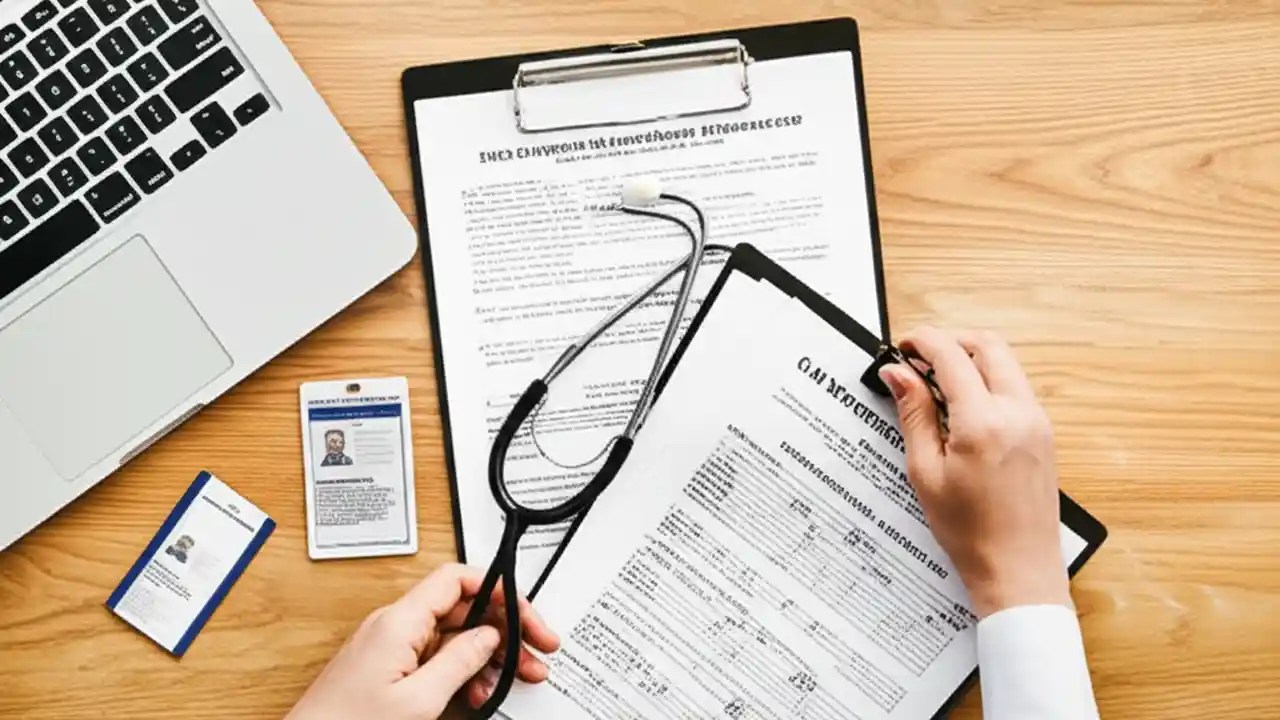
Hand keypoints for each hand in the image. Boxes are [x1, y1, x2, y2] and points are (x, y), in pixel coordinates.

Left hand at [286, 563, 559, 719]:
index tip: (525, 613)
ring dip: (488, 654)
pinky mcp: (388, 667)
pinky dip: (462, 670)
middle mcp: (394, 625)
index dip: (497, 589)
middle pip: (462, 608)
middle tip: (535, 649)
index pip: (457, 579)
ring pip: (453, 635)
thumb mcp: (418, 700)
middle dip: (503, 628)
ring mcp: (391, 646)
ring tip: (514, 677)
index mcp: (399, 621)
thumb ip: (458, 662)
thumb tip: (488, 636)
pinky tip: (477, 691)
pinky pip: (436, 656)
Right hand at [878, 328, 1068, 617]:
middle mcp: (1018, 414)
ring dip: (971, 359)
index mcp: (984, 423)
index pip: (951, 356)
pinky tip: (963, 405)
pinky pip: (1016, 387)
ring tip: (937, 382)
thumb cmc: (971, 532)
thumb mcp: (926, 471)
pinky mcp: (1045, 433)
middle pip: (987, 345)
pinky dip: (989, 381)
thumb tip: (898, 374)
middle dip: (951, 340)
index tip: (902, 347)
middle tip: (919, 355)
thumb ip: (914, 414)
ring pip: (1005, 363)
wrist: (1018, 569)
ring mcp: (1037, 422)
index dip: (922, 342)